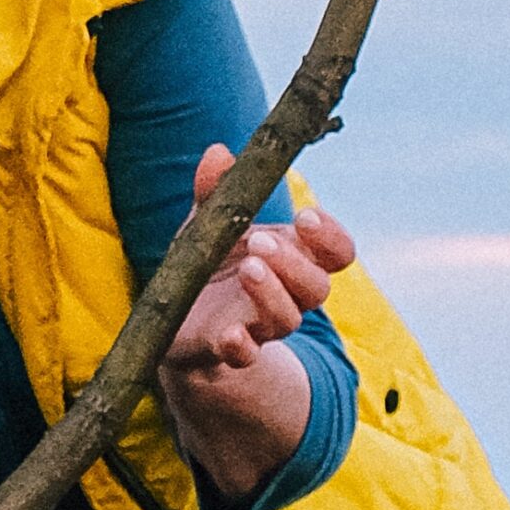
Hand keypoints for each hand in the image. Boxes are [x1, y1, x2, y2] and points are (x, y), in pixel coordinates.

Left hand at [155, 145, 358, 495]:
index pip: (336, 253)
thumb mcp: (207, 221)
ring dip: (271, 294)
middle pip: (317, 287)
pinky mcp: (227, 350)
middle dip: (294, 263)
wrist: (173, 320)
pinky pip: (245, 356)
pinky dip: (241, 347)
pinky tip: (229, 334)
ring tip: (247, 268)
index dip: (331, 237)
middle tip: (261, 241)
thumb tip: (218, 153)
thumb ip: (215, 190)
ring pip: (287, 320)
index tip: (306, 216)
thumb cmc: (204, 262)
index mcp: (292, 258)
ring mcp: (259, 325)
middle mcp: (286, 295)